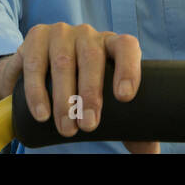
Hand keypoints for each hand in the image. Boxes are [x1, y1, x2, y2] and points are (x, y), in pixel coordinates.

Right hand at [0, 23, 156, 153]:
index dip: (128, 69)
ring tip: (66, 128)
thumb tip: (149, 152)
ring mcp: (61, 33)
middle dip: (91, 94)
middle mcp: (88, 34)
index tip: (124, 97)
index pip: (127, 47)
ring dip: (63, 98)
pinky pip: (35, 64)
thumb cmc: (84, 83)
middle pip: (93, 58)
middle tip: (89, 126)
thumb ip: (129, 122)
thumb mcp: (104, 96)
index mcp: (112, 44)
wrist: (41, 62)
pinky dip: (36, 91)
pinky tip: (41, 113)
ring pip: (63, 63)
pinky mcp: (35, 37)